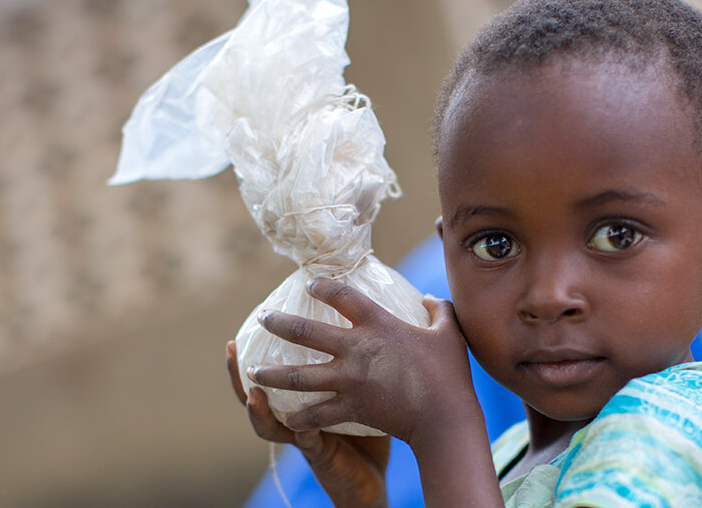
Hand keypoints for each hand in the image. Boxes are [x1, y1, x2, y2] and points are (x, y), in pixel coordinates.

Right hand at [226, 341, 390, 507]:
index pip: (271, 372)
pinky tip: (302, 428)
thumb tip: (364, 317)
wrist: (372, 477)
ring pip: (270, 425)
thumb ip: (355, 361)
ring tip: (252, 393)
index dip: (254, 352)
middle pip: (256, 394)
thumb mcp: (360, 391)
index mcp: (300, 397)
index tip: (242, 327)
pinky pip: (309, 443)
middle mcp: (294, 416)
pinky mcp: (321, 456)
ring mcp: (303, 437)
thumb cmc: (367, 429)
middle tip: (232, 348)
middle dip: (238, 373)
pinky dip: (305, 435)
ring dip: (259, 410)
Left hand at [249, 279, 503, 506]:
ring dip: (271, 374)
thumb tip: (430, 298)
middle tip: (263, 319)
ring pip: (298, 376)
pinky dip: (300, 416)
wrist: (444, 416)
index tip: (311, 284)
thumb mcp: (448, 332)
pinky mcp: (350, 408)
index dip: (323, 286)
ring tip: (252, 372)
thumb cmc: (449, 373)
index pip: (342, 295)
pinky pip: (317, 413)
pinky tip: (286, 417)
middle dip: (279, 324)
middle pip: (305, 331)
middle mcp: (356, 349)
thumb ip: (439, 310)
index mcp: (377, 324)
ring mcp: (349, 380)